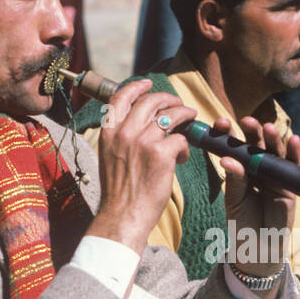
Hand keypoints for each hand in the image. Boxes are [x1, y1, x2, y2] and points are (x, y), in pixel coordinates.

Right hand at [87, 79, 193, 255]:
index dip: (137, 86)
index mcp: (109, 132)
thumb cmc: (118, 192)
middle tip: (178, 103)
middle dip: (168, 98)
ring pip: (170, 115)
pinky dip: (184, 147)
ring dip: (184, 114)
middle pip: (150, 101)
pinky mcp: (161, 154)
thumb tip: (141, 123)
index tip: (148, 83)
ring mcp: (143, 142)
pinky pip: (180, 140)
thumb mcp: (110, 157)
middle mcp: (124, 132)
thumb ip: (121, 137)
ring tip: (190, 118)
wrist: (122, 215)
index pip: (121, 97)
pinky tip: (181, 158)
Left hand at [217, 117, 299, 279]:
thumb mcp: (234, 200)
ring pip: (275, 152)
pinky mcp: (291, 185)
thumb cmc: (242, 222)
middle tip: (246, 121)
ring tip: (268, 128)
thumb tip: (227, 159)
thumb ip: (234, 180)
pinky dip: (295, 153)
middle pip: (256, 144)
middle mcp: (258, 167)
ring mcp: (275, 175)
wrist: (258, 247)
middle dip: (252, 131)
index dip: (229, 133)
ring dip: (273, 139)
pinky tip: (294, 140)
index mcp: (240, 168)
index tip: (220, 123)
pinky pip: (293, 166)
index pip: (234, 146)